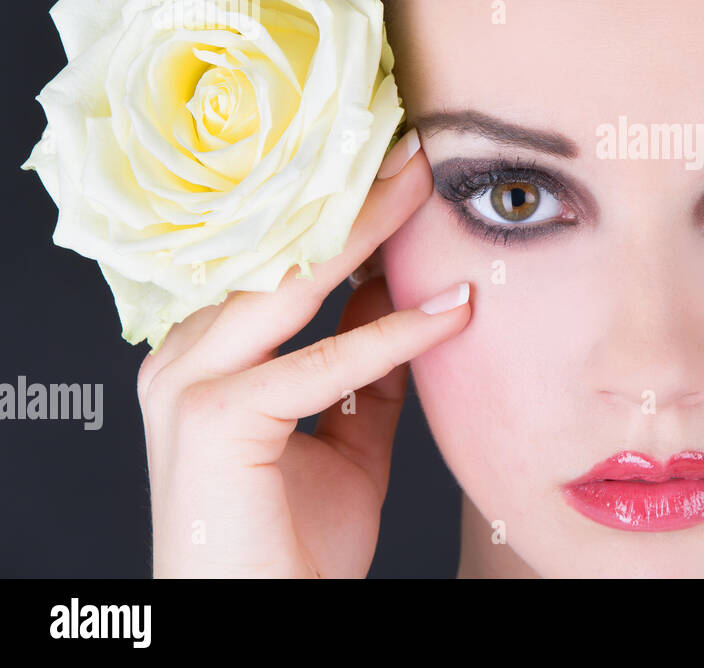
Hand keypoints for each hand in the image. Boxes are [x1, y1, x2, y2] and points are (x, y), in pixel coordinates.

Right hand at [136, 136, 470, 576]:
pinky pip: (323, 362)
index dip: (342, 217)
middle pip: (280, 257)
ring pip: (293, 286)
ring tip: (426, 186)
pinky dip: (392, 336)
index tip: (401, 175)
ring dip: (368, 233)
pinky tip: (451, 312)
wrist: (263, 626)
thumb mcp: (345, 436)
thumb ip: (365, 367)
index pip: (278, 266)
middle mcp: (183, 357)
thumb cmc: (293, 545)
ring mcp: (188, 384)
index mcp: (205, 356)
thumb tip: (405, 299)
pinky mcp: (215, 419)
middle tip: (416, 152)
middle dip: (352, 201)